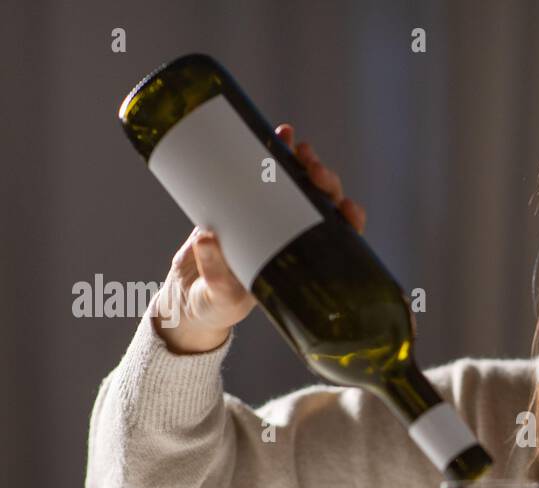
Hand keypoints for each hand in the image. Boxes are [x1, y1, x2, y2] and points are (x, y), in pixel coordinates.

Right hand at [152, 122, 366, 353]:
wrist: (189, 296)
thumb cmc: (215, 302)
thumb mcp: (218, 293)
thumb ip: (215, 271)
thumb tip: (207, 238)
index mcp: (302, 262)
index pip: (340, 237)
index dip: (349, 218)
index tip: (347, 206)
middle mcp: (292, 236)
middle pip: (322, 202)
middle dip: (324, 180)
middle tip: (311, 166)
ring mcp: (269, 216)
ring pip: (297, 182)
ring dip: (301, 159)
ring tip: (292, 139)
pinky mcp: (243, 202)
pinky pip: (264, 173)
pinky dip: (272, 152)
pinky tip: (280, 133)